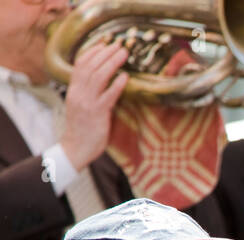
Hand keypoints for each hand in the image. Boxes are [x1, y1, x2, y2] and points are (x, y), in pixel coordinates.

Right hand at [60, 39, 128, 172]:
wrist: (76, 148)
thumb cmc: (82, 128)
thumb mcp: (80, 105)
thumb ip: (88, 92)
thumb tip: (102, 80)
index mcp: (73, 89)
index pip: (80, 64)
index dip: (93, 51)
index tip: (104, 42)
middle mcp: (78, 93)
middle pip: (90, 66)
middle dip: (105, 53)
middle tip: (119, 44)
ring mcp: (87, 102)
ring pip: (98, 77)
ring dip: (112, 63)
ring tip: (123, 54)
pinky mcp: (97, 114)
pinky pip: (108, 96)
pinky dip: (116, 85)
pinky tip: (125, 77)